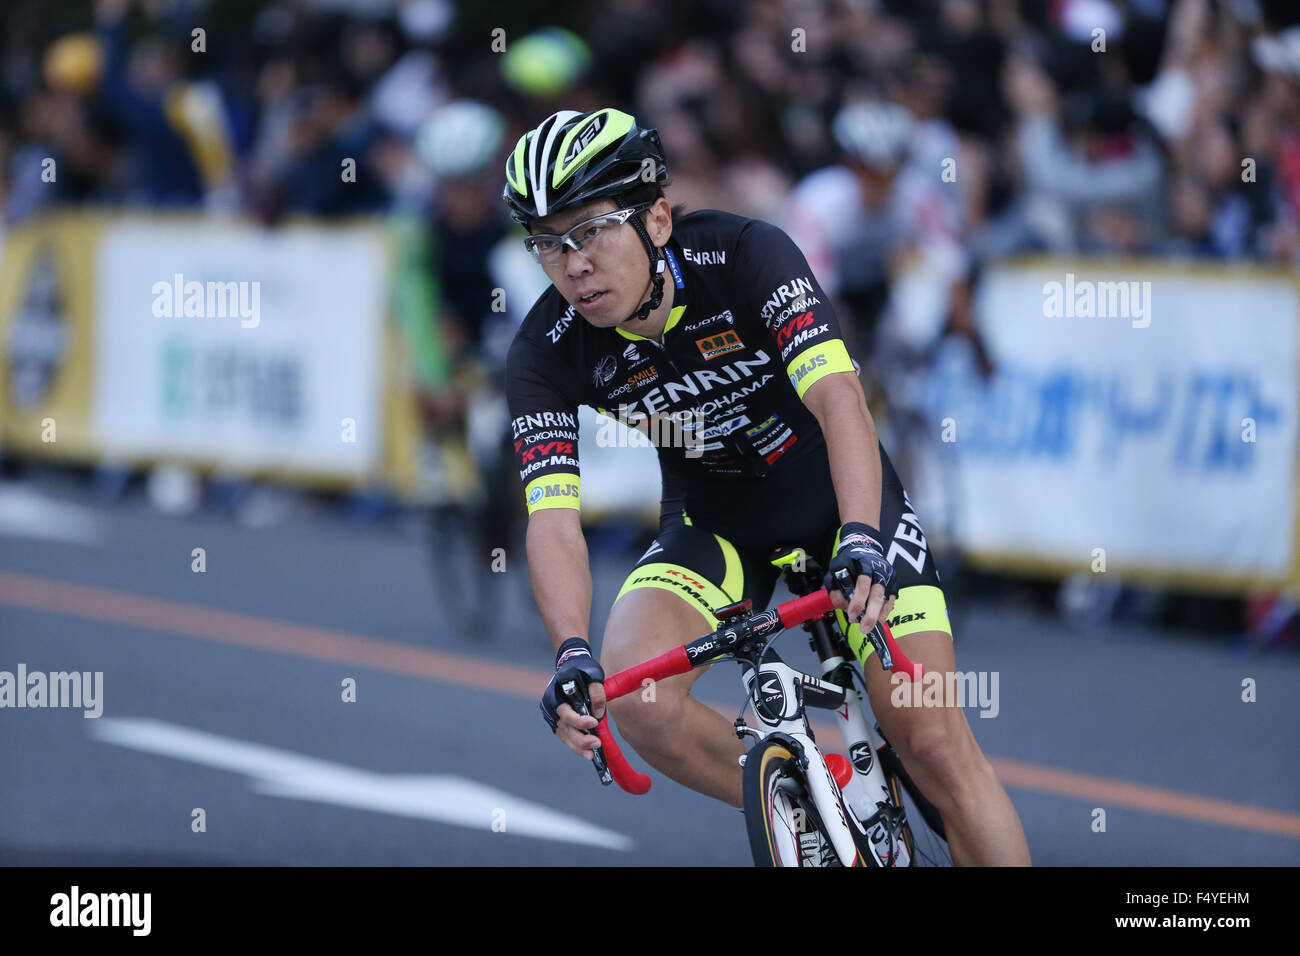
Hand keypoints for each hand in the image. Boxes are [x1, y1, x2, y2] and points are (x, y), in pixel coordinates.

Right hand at [540, 638, 607, 760]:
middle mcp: (551, 708)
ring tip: (592, 754)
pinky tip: (587, 751)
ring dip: (578, 746)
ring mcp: (553, 716)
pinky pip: (566, 737)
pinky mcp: (558, 722)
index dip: (579, 721)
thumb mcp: (593, 675)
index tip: (594, 723)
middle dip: (580, 739)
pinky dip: (575, 745)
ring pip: (565, 736)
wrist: (571, 666)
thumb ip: (597, 693)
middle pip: (564, 728)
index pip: (566, 714)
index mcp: (556, 695)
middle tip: (596, 744)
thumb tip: (598, 713)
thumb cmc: (582, 670)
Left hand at [824, 523, 897, 633]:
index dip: (858, 601)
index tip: (851, 614)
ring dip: (877, 616)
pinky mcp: (895, 583)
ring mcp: (889, 577)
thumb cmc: (849, 563)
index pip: (863, 583)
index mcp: (864, 564)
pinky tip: (877, 620)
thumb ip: (835, 586)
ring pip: (886, 600)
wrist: (865, 549)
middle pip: (877, 594)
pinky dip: (884, 613)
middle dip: (870, 614)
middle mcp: (879, 570)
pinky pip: (891, 601)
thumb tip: (841, 603)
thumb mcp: (836, 569)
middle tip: (863, 628)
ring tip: (868, 627)